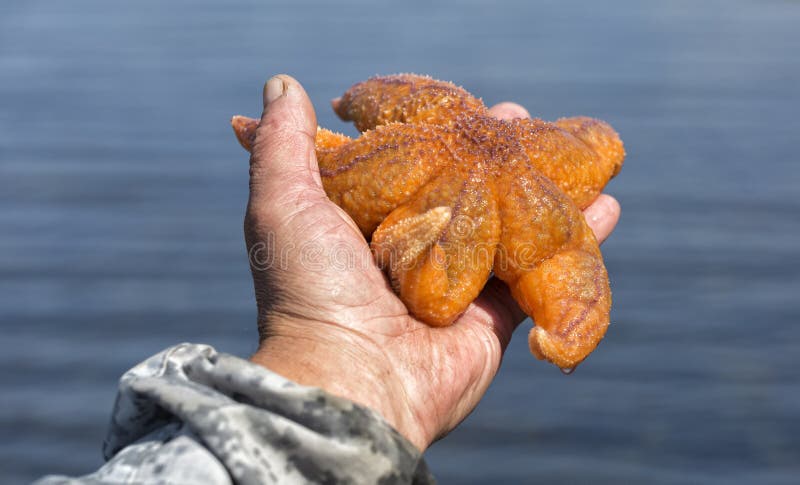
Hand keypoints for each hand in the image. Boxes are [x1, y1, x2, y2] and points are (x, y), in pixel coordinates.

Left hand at [246, 76, 619, 450]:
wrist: (352, 378)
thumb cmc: (312, 287)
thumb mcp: (283, 203)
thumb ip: (283, 144)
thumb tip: (282, 85)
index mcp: (367, 227)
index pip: (411, 165)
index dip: (436, 133)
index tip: (461, 104)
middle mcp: (414, 254)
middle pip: (466, 192)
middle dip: (495, 154)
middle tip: (520, 119)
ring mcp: (458, 286)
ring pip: (511, 227)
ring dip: (544, 189)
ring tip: (574, 153)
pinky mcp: (495, 318)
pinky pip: (544, 273)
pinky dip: (581, 240)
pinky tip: (610, 205)